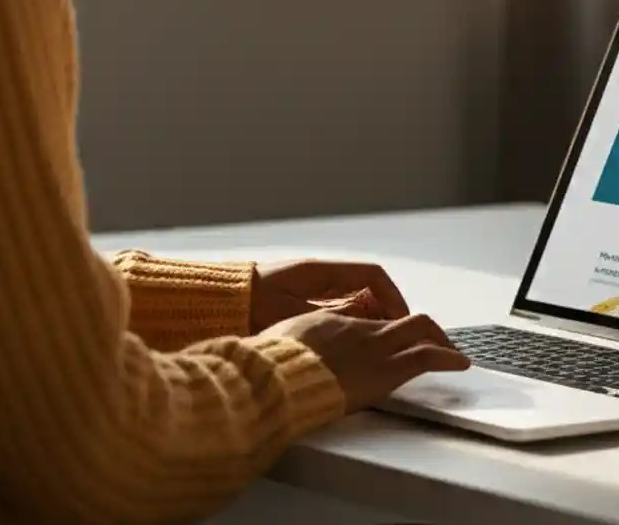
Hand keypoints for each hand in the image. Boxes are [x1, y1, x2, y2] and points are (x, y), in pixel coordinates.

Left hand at [251, 260, 410, 333]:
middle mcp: (322, 277)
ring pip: (355, 301)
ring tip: (376, 345)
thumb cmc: (252, 306)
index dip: (392, 296)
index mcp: (322, 272)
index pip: (373, 275)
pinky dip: (350, 324)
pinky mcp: (303, 304)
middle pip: (368, 289)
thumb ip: (330, 317)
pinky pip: (338, 311)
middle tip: (393, 338)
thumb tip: (364, 325)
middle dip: (385, 312)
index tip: (401, 320)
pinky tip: (350, 346)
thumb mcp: (293, 313)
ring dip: (369, 320)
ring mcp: (313, 290)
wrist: (217, 303)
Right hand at [261, 312, 469, 411]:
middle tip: (432, 341)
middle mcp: (360, 328)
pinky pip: (427, 355)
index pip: (368, 322)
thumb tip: (282, 354)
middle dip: (421, 329)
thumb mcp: (280, 346)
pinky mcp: (388, 369)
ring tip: (453, 354)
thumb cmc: (271, 366)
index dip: (382, 330)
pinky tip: (461, 363)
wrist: (280, 376)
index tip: (387, 340)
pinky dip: (448, 356)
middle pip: (402, 319)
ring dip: (439, 341)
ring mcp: (377, 345)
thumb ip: (295, 346)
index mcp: (332, 322)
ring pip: (420, 331)